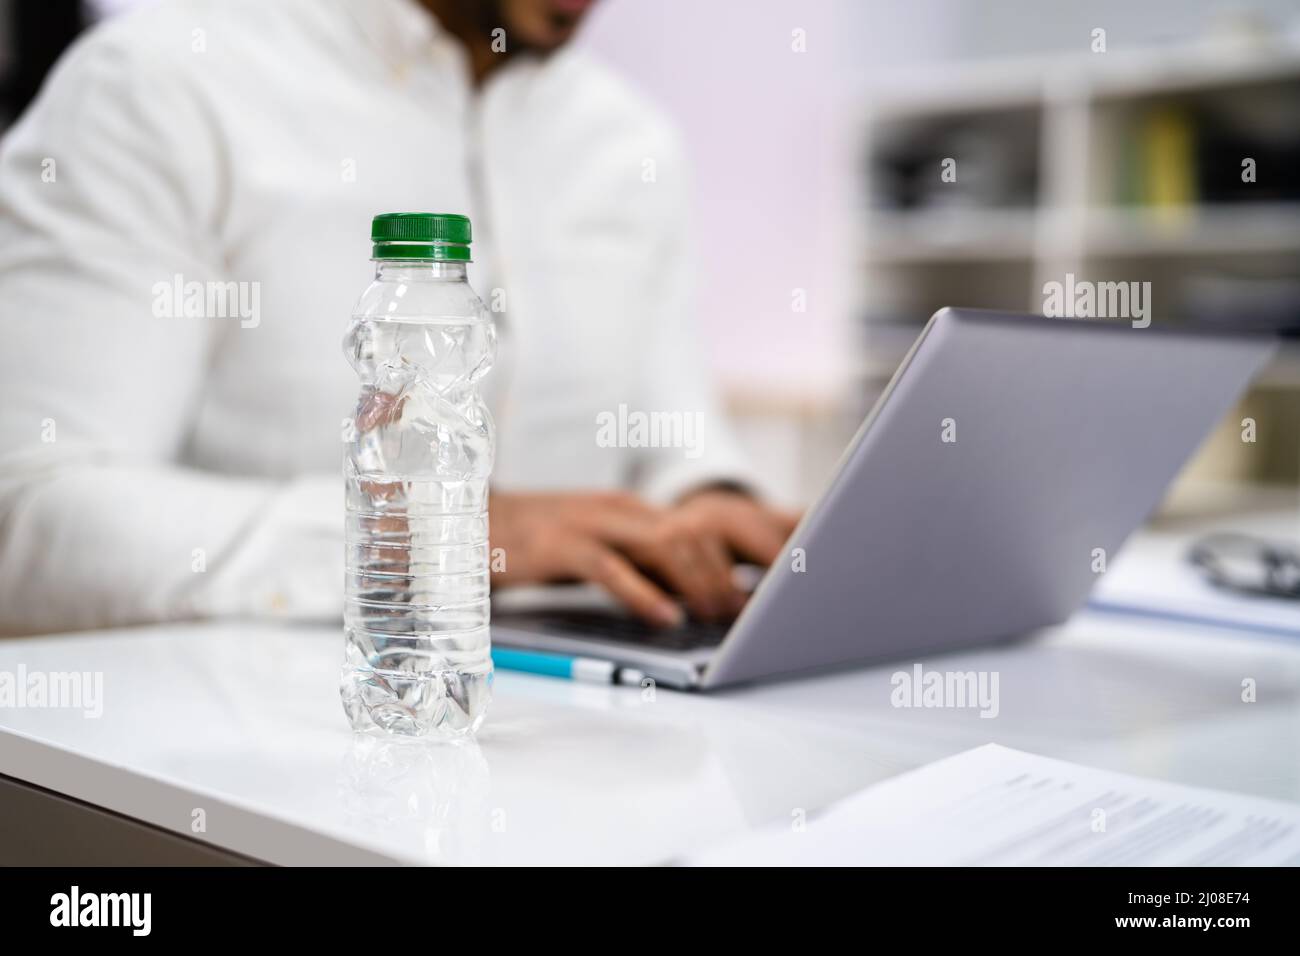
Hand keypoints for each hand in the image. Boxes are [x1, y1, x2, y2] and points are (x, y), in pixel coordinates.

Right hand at [489, 489, 799, 626]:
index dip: (745, 551)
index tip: (774, 584)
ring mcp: (591, 523)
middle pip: (694, 533)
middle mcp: (621, 510)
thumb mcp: (602, 547)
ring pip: (662, 546)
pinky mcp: (560, 545)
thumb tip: (700, 596)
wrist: (472, 522)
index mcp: (636, 509)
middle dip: (730, 573)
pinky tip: (665, 617)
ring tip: (719, 617)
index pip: (703, 524)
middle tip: (753, 613)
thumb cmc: (543, 543)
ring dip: (697, 583)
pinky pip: (610, 569)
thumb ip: (645, 564)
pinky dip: (642, 594)